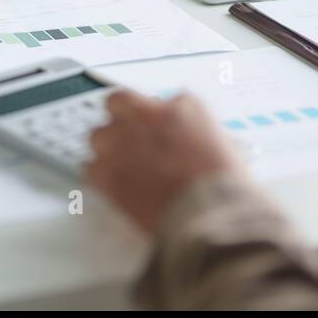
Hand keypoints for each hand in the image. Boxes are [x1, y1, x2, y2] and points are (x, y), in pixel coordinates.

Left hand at [86, 90, 244, 233]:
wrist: (211, 215)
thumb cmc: (225, 188)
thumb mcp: (227, 149)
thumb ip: (200, 136)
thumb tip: (191, 143)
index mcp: (184, 105)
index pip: (160, 102)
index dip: (157, 122)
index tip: (159, 136)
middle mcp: (148, 115)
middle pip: (118, 102)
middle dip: (122, 119)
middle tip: (131, 140)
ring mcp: (123, 140)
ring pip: (98, 134)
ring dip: (108, 149)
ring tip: (124, 169)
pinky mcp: (106, 171)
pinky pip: (90, 168)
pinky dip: (100, 178)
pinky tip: (115, 189)